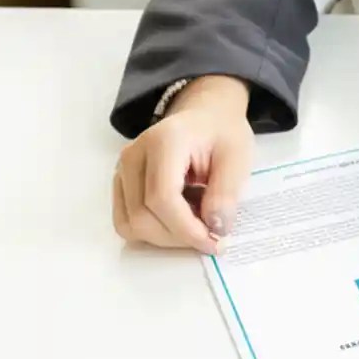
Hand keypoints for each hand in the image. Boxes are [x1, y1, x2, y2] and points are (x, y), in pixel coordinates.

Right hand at [112, 76, 253, 253]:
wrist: (205, 116)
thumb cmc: (222, 133)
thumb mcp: (238, 158)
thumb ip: (227, 193)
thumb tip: (215, 229)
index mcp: (164, 141)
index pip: (162, 198)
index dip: (187, 229)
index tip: (215, 242)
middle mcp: (133, 155)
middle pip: (142, 216)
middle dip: (179, 237)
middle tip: (211, 234)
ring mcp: (121, 170)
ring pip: (130, 225)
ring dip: (166, 236)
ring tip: (196, 219)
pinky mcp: (121, 183)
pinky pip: (127, 222)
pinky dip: (153, 230)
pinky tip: (180, 217)